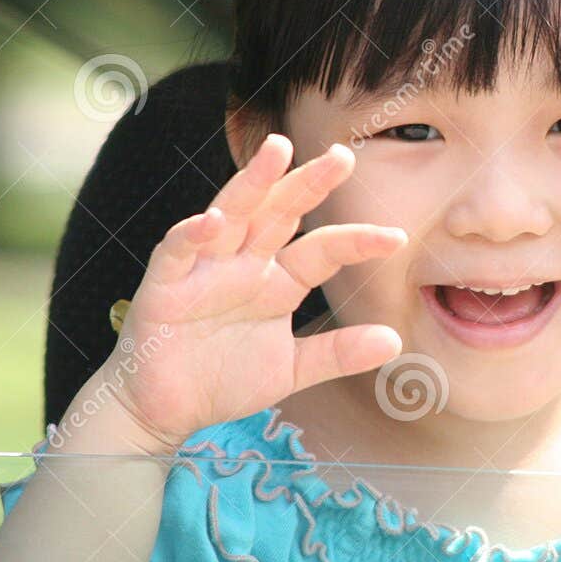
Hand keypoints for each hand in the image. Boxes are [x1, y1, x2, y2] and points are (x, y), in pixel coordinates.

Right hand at [96, 134, 405, 449]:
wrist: (165, 410)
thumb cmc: (224, 378)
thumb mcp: (290, 368)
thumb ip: (337, 353)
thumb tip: (395, 341)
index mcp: (277, 281)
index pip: (322, 250)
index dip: (356, 242)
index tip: (396, 237)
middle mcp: (244, 264)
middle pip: (280, 213)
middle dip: (308, 182)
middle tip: (342, 156)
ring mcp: (205, 269)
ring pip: (231, 214)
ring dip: (253, 183)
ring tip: (278, 151)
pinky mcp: (165, 285)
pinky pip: (178, 251)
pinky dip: (192, 234)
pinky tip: (212, 220)